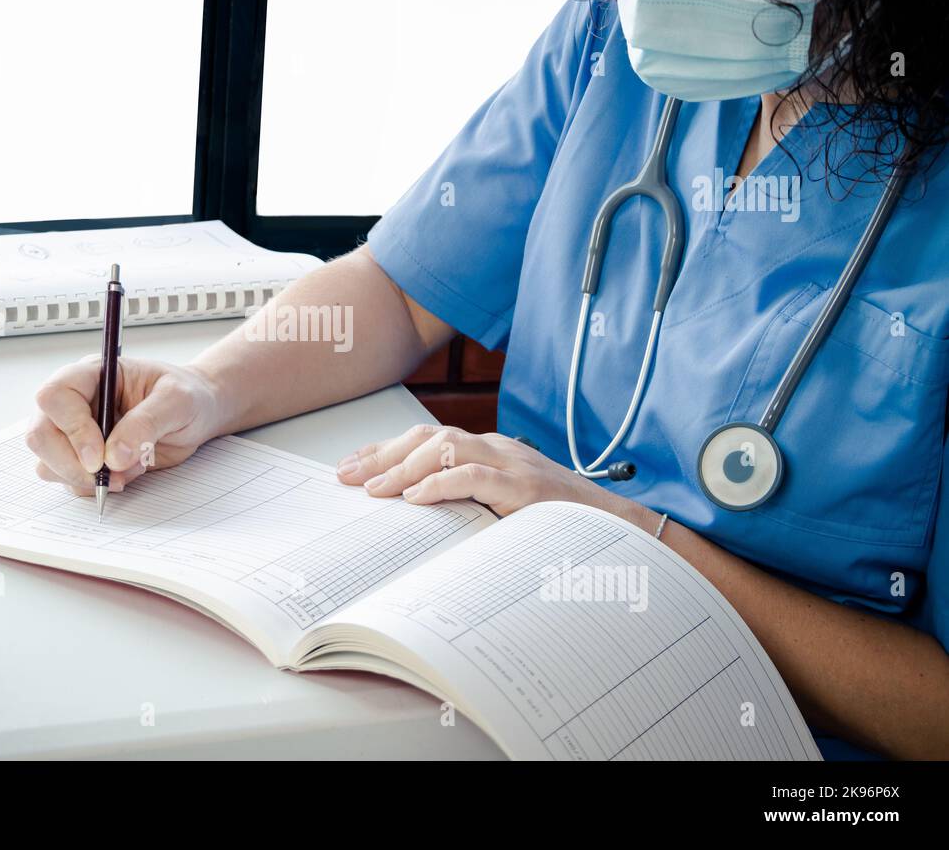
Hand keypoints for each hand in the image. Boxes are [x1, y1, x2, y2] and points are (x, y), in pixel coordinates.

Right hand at [27, 356, 223, 494]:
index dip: (72, 429)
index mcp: (91, 375)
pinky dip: (94, 487)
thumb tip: (114, 457)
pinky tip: (126, 475)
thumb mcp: (177, 400)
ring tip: (129, 470)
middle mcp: (75, 403)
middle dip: (70, 464)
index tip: (99, 458)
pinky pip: (68, 481)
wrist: (196, 416)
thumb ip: (146, 424)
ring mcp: (74, 433)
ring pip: (48, 463)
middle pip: (40, 434)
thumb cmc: (187, 396)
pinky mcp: (82, 459)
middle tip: (108, 477)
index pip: (55, 397)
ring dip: (85, 478)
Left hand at [336, 423, 647, 520]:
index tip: (350, 467)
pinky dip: (440, 483)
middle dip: (381, 454)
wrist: (620, 530)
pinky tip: (415, 497)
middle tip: (345, 475)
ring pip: (446, 447)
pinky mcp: (525, 487)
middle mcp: (496, 449)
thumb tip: (416, 525)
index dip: (386, 451)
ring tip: (373, 490)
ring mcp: (512, 464)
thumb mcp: (503, 511)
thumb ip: (467, 508)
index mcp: (489, 452)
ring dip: (403, 468)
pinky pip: (474, 476)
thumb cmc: (560, 524)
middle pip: (427, 436)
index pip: (427, 439)